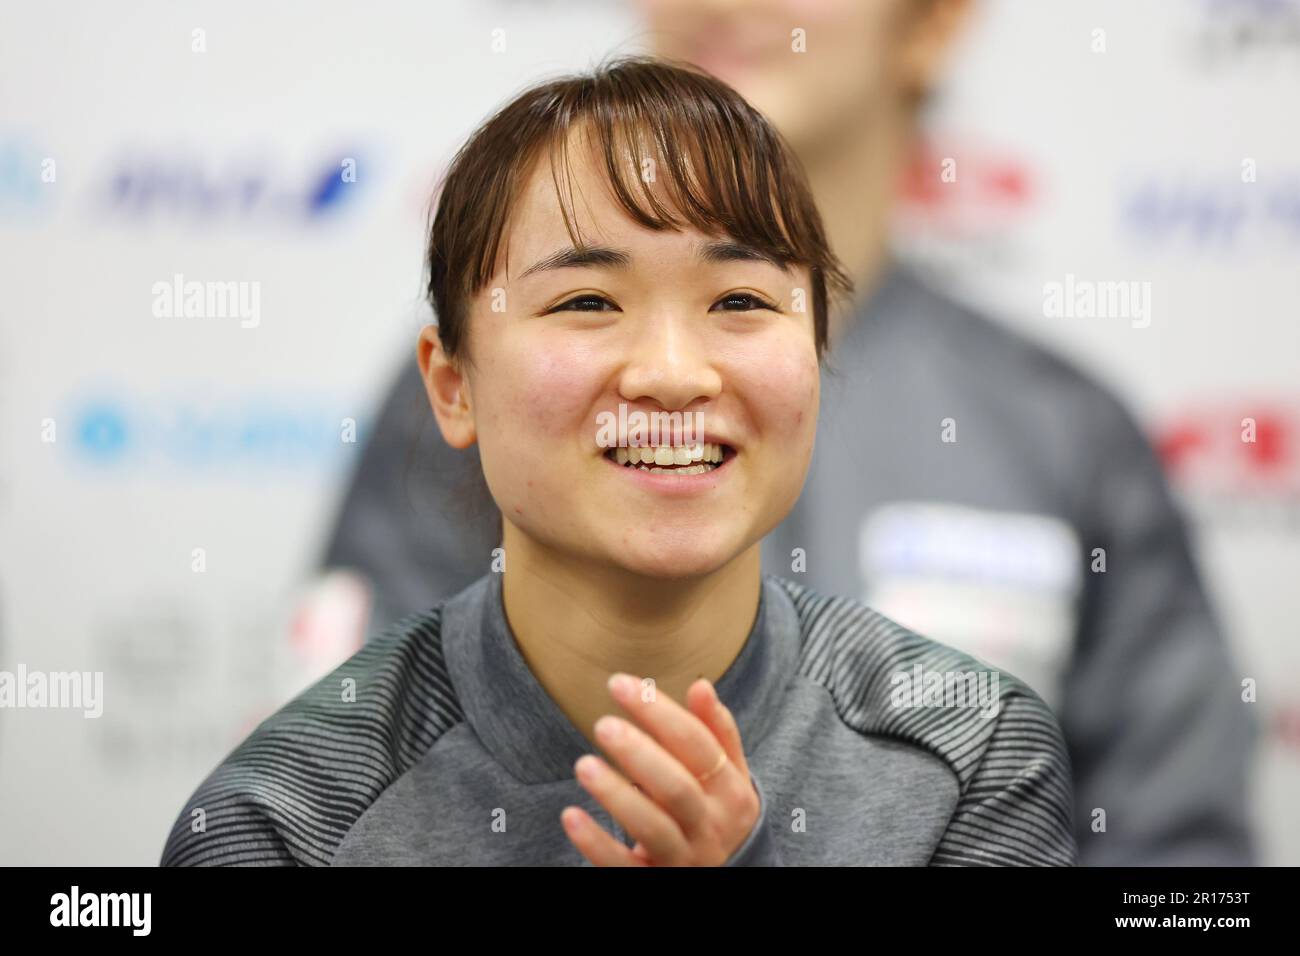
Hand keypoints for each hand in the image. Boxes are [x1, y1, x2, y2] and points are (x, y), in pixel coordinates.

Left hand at [561, 672, 759, 865]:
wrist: (731, 876)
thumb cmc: (718, 812)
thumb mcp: (729, 775)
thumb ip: (717, 732)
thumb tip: (700, 685)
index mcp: (731, 791)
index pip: (697, 745)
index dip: (660, 713)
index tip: (620, 685)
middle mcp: (710, 826)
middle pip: (677, 788)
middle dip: (639, 754)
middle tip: (603, 725)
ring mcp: (683, 858)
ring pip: (652, 828)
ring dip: (617, 795)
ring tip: (583, 764)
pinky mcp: (654, 880)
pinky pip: (623, 867)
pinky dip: (596, 843)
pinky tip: (571, 815)